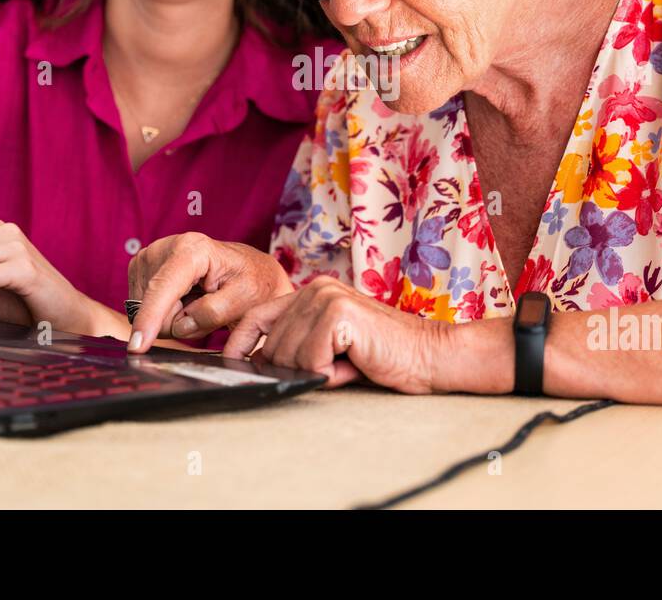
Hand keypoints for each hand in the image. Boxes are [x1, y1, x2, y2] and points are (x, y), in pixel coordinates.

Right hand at [127, 233, 292, 350]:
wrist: (249, 269)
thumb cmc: (251, 282)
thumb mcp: (246, 298)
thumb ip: (214, 313)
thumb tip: (181, 324)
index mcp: (193, 249)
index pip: (163, 287)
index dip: (150, 317)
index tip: (138, 345)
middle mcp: (165, 247)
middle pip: (153, 304)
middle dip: (176, 318)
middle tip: (204, 307)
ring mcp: (150, 256)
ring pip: (144, 308)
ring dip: (172, 315)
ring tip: (196, 300)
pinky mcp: (142, 268)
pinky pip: (142, 306)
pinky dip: (164, 310)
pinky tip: (184, 298)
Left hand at [222, 276, 446, 392]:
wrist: (430, 354)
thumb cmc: (384, 356)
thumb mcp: (333, 348)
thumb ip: (299, 347)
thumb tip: (259, 364)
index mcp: (312, 293)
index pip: (257, 316)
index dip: (239, 343)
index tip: (232, 364)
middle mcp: (315, 289)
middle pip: (271, 345)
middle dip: (293, 370)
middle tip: (333, 368)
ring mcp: (325, 298)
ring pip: (288, 355)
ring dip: (316, 371)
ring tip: (348, 363)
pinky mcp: (337, 313)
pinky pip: (310, 360)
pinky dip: (329, 373)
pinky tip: (355, 363)